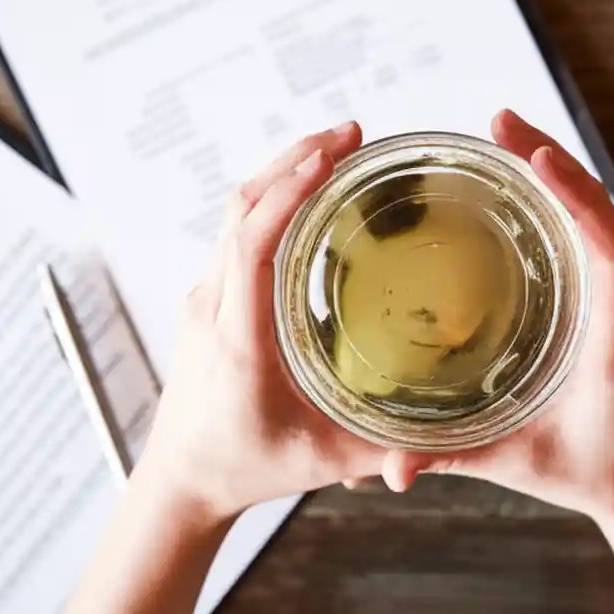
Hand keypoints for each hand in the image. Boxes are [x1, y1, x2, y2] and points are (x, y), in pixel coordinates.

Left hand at [143, 121, 385, 517]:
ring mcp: (205, 300)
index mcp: (239, 339)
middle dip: (293, 160)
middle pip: (241, 209)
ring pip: (234, 214)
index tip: (331, 154)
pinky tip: (308, 196)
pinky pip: (235, 234)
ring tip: (335, 150)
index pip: (254, 243)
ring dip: (281, 173)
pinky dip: (271, 201)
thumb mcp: (320, 461)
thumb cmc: (243, 469)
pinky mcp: (208, 301)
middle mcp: (213, 307)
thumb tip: (434, 445)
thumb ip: (381, 451)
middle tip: (350, 133)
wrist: (179, 480)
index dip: (290, 191)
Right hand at [381, 110, 613, 522]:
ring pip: (606, 219)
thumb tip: (390, 470)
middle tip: (499, 121)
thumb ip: (453, 460)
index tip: (535, 156)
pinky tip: (530, 188)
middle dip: (555, 160)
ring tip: (509, 137)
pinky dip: (569, 201)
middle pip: (607, 213)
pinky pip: (602, 236)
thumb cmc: (599, 474)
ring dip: (563, 173)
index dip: (578, 197)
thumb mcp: (520, 464)